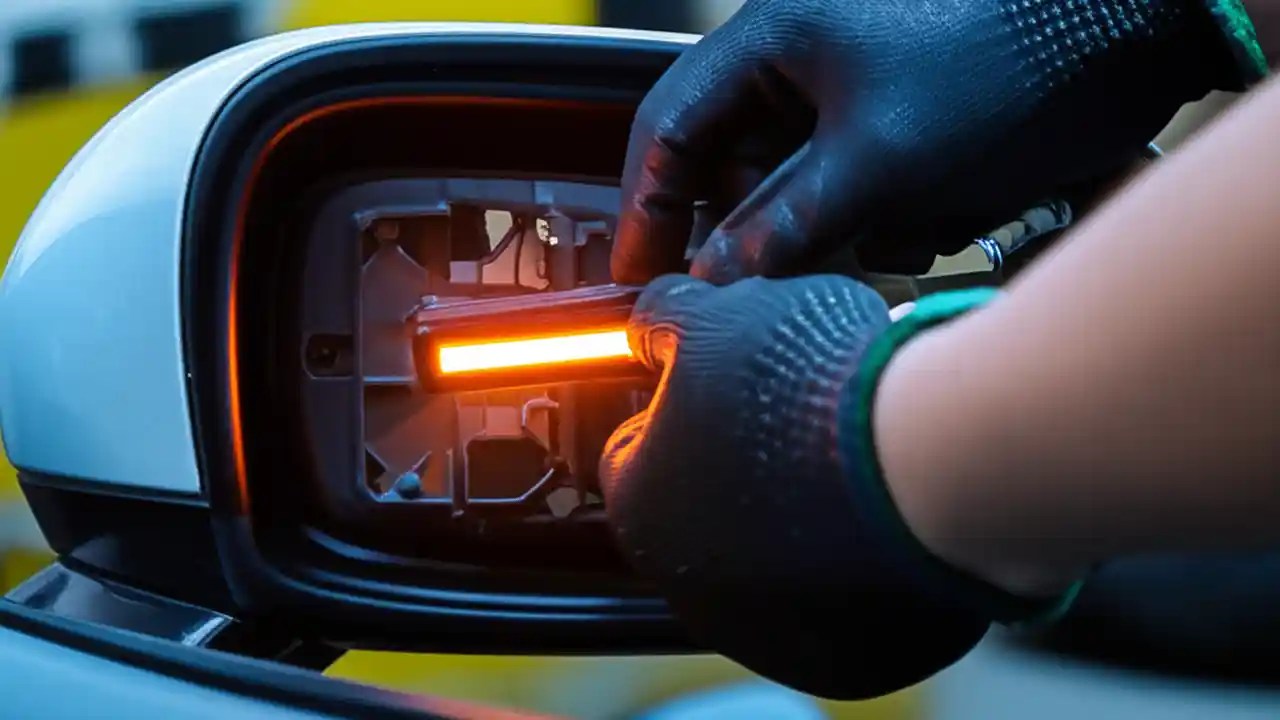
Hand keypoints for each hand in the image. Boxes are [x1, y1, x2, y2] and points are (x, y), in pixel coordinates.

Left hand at [598, 274, 990, 699]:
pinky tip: (888, 512)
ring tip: (854, 455)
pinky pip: (838, 599)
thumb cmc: (814, 393)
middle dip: (747, 460)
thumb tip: (653, 320)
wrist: (931, 461)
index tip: (727, 382)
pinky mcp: (842, 661)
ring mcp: (765, 631)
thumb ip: (671, 318)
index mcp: (642, 504)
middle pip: (707, 507)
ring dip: (802, 511)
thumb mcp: (725, 316)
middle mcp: (690, 586)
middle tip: (802, 415)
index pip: (637, 450)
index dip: (682, 405)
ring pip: (773, 557)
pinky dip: (856, 561)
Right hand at [612, 0, 1262, 283]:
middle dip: (747, 226)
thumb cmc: (1002, 62)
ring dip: (817, 228)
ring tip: (877, 238)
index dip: (646, 206)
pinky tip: (918, 221)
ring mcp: (845, 87)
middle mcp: (797, 57)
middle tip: (756, 281)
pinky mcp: (888, 118)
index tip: (640, 273)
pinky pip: (844, 184)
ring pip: (788, 182)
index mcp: (772, 36)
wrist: (1120, 38)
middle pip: (726, 161)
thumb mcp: (879, 158)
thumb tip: (713, 278)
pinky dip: (867, 217)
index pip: (668, 126)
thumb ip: (784, 223)